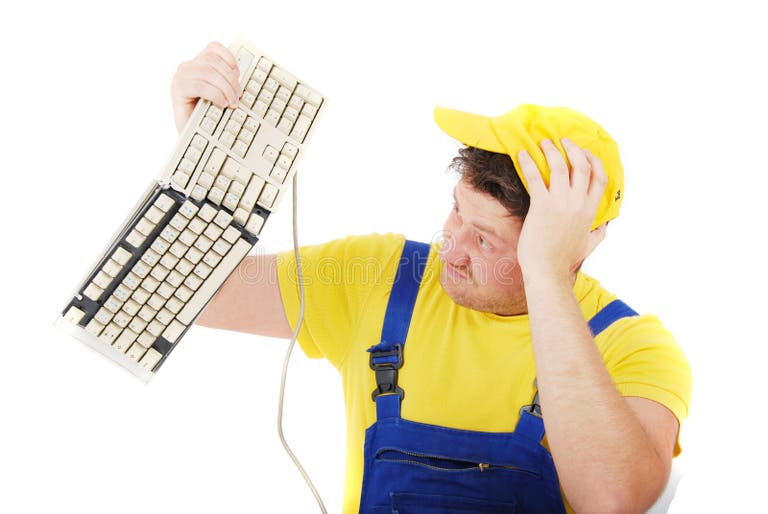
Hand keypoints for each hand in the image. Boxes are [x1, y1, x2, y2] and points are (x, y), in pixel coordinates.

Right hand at [170, 41, 240, 132]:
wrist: (195, 136)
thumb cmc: (209, 115)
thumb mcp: (222, 93)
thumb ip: (227, 80)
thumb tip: (240, 74)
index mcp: (199, 64)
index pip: (213, 48)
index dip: (229, 58)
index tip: (239, 74)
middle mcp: (188, 67)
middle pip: (212, 61)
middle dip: (230, 78)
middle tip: (239, 95)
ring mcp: (181, 77)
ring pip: (207, 72)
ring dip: (225, 87)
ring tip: (232, 102)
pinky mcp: (177, 89)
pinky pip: (200, 86)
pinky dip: (215, 94)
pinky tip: (221, 104)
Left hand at [516, 138, 607, 280]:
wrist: (546, 270)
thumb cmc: (563, 260)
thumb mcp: (588, 246)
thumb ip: (598, 234)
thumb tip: (605, 226)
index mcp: (590, 211)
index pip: (600, 178)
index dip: (594, 161)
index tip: (585, 152)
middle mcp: (578, 203)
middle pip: (582, 166)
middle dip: (573, 149)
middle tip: (562, 141)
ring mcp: (560, 203)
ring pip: (560, 167)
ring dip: (551, 151)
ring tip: (543, 143)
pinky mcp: (541, 206)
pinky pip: (536, 177)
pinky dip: (528, 163)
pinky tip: (521, 155)